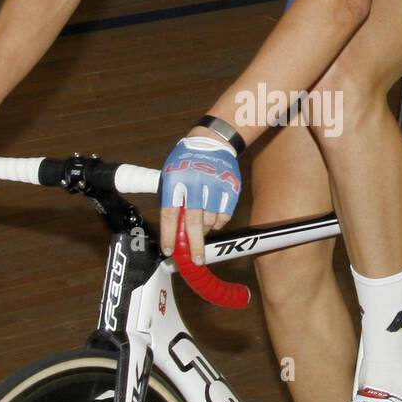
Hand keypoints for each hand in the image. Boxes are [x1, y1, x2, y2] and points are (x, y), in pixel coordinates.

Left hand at [158, 134, 240, 263]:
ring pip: (211, 220)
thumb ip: (171, 200)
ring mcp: (215, 185)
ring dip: (206, 229)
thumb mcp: (171, 175)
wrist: (213, 140)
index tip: (170, 251)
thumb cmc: (186, 162)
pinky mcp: (231, 187)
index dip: (170, 235)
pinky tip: (214, 217)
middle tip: (196, 260)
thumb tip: (173, 231)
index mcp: (175, 180)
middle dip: (194, 245)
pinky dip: (219, 222)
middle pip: (194, 222)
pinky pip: (225, 215)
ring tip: (202, 224)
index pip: (170, 213)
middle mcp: (195, 183)